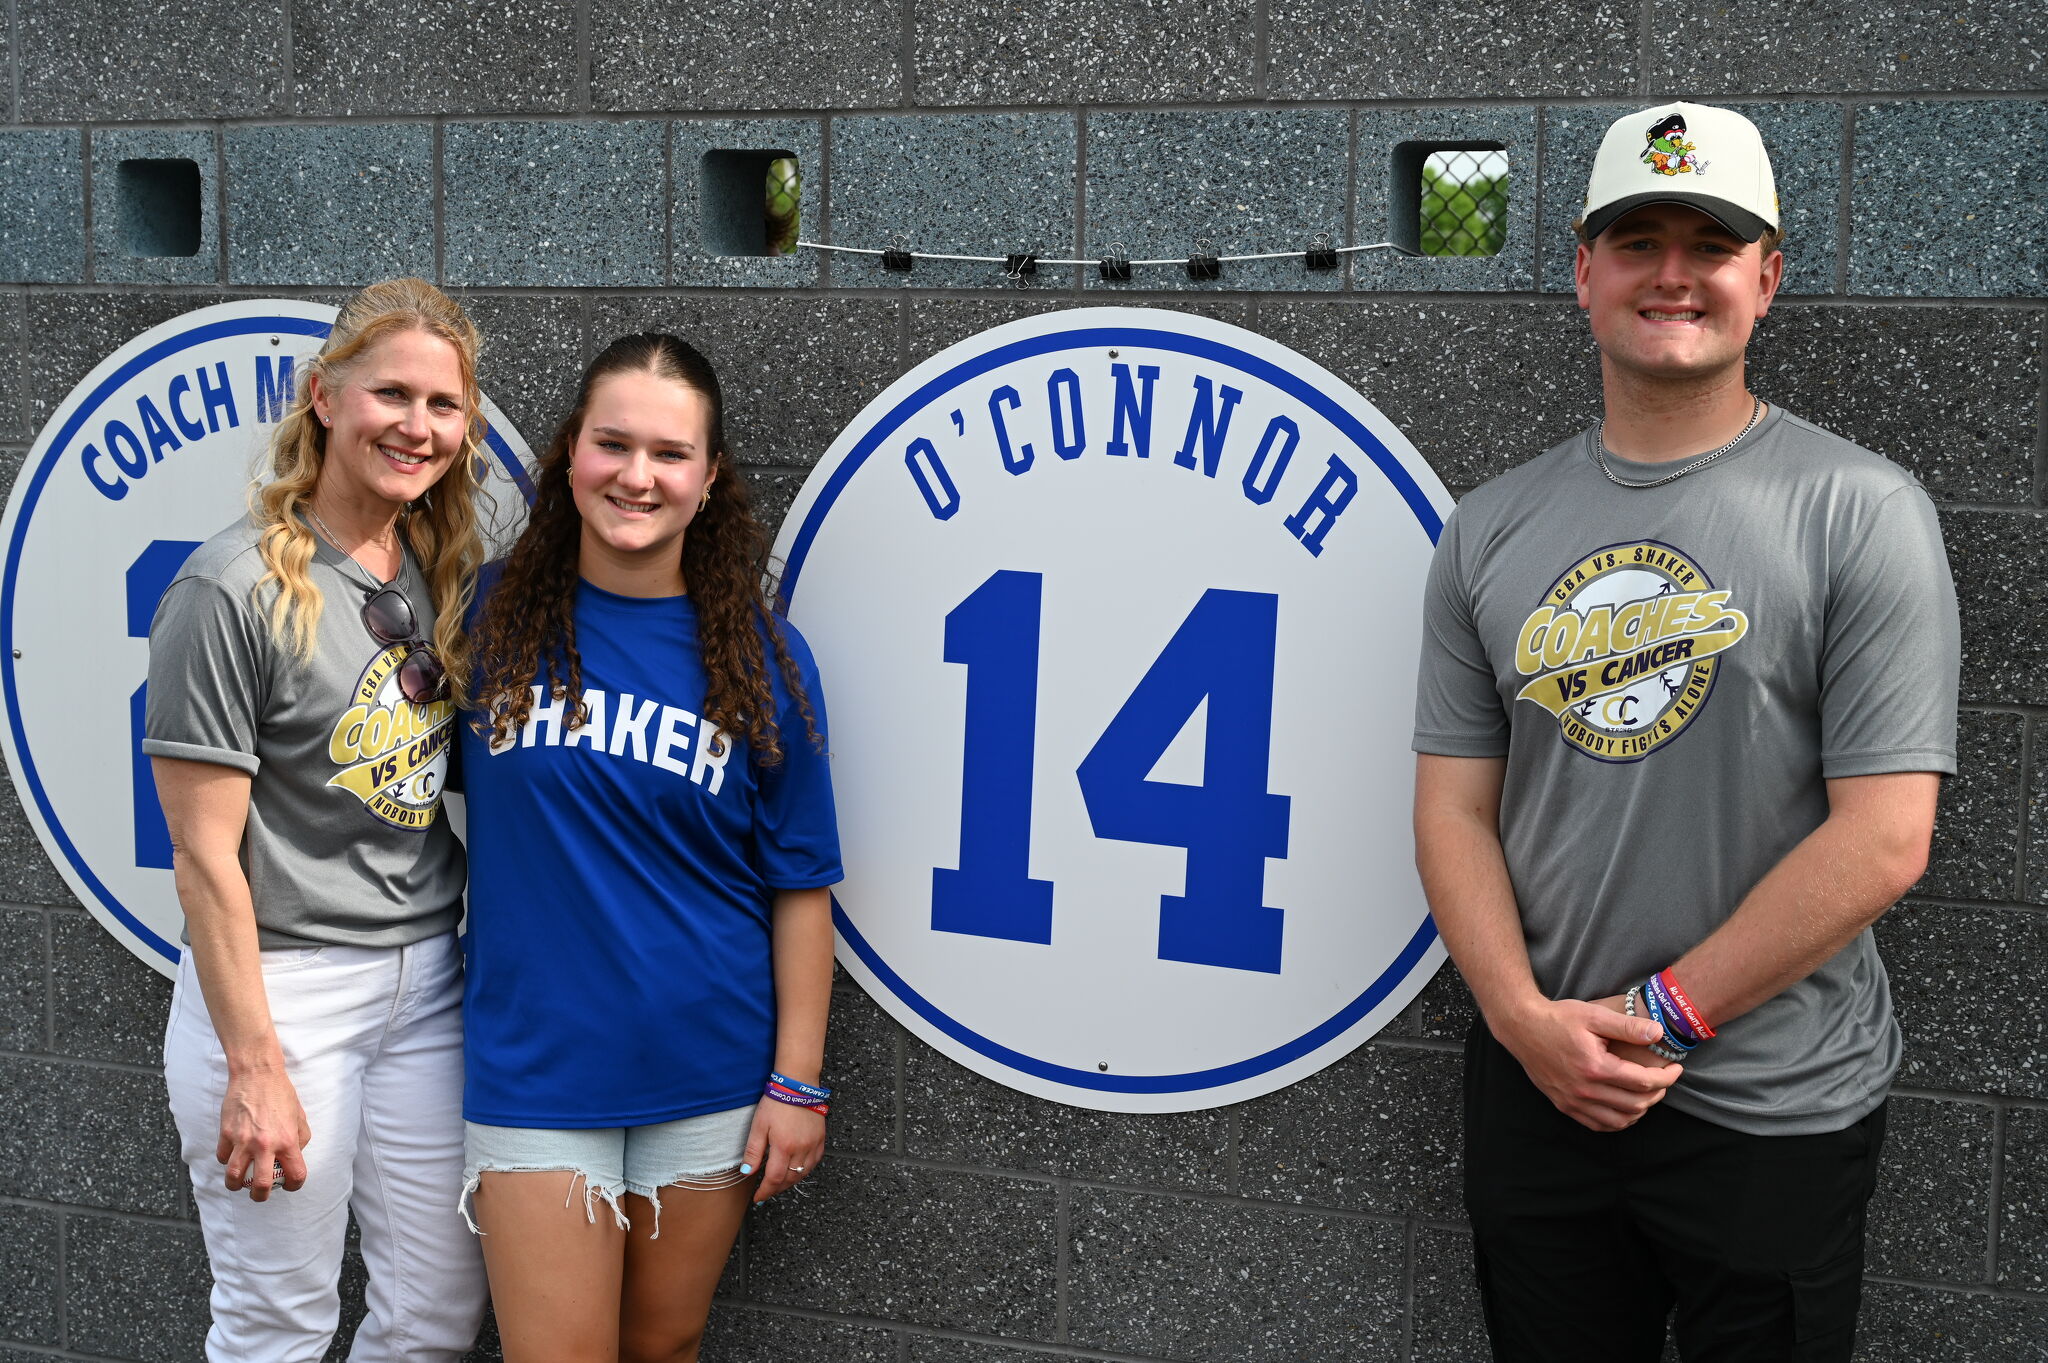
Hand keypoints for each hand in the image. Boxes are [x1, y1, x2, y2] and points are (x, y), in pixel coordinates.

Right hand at [216, 1065, 310, 1200]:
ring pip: (233, 1177)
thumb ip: (299, 1139)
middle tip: (260, 1195)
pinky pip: (222, 1157)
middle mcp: (265, 1144)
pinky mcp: (226, 1134)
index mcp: (288, 1141)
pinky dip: (225, 1161)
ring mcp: (243, 1140)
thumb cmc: (281, 1094)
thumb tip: (293, 1157)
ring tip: (239, 1184)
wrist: (257, 1074)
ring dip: (236, 1185)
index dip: (295, 1185)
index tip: (290, 1185)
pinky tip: (231, 1157)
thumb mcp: (299, 1116)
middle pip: (261, 1185)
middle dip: (260, 1196)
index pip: (295, 1174)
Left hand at [742, 1097, 823, 1202]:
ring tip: (779, 1184)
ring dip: (790, 1182)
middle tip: (766, 1191)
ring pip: (803, 1173)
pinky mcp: (820, 1139)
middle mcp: (801, 1149)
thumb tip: (747, 1173)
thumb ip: (753, 1152)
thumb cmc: (776, 1103)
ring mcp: (813, 1145)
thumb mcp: (758, 1126)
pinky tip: (796, 1170)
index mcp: (784, 1146)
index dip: (765, 1191)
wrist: (798, 1085)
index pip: (774, 1179)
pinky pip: (814, 1163)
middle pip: (789, 1179)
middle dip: (776, 1189)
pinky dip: (804, 1171)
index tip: (758, 1198)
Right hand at [1492, 994, 1680, 1133]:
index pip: (1644, 1081)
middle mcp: (1585, 1090)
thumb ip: (1628, 1026)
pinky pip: (1599, 1125)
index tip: (1676, 1068)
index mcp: (1596, 1067)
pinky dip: (1618, 1121)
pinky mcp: (1565, 1105)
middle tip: (1663, 1079)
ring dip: (1640, 1110)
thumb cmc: (1558, 1018)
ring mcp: (1574, 1101)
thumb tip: (1659, 1033)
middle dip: (1657, 1093)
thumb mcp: (1594, 1015)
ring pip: (1620, 1120)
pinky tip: (1624, 1107)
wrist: (1522, 1027)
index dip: (1666, 1077)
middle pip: (1636, 1104)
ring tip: (1646, 1093)